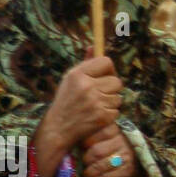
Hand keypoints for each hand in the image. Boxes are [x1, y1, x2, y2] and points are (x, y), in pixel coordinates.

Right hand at [33, 56, 123, 176]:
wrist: (57, 129)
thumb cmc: (66, 101)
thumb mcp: (70, 80)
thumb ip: (85, 64)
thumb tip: (93, 46)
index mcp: (77, 75)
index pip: (106, 61)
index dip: (108, 69)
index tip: (104, 75)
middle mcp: (87, 87)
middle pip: (116, 80)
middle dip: (111, 88)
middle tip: (99, 94)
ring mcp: (96, 102)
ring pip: (118, 96)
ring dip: (110, 101)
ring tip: (95, 106)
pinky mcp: (102, 116)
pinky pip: (117, 110)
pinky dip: (109, 113)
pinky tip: (96, 115)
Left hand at [80, 123, 142, 176]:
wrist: (144, 162)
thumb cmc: (120, 147)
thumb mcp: (112, 136)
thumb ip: (96, 134)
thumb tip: (71, 141)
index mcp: (116, 128)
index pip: (94, 133)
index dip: (84, 143)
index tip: (82, 148)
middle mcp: (122, 140)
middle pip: (95, 151)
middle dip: (85, 160)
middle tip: (84, 163)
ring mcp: (126, 155)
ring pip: (98, 165)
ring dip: (88, 173)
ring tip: (85, 175)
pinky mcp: (128, 170)